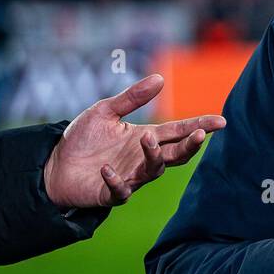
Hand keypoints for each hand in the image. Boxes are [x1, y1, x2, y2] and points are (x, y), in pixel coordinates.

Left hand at [43, 73, 225, 208]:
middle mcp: (142, 159)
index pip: (177, 131)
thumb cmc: (82, 139)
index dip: (199, 126)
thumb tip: (160, 78)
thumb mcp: (105, 110)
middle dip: (189, 145)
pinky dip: (116, 181)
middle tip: (197, 134)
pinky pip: (120, 190)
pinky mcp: (110, 194)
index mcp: (145, 137)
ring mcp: (129, 177)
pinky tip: (106, 169)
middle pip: (175, 154)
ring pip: (153, 171)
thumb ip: (132, 98)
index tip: (220, 121)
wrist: (54, 165)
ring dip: (152, 156)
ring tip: (145, 138)